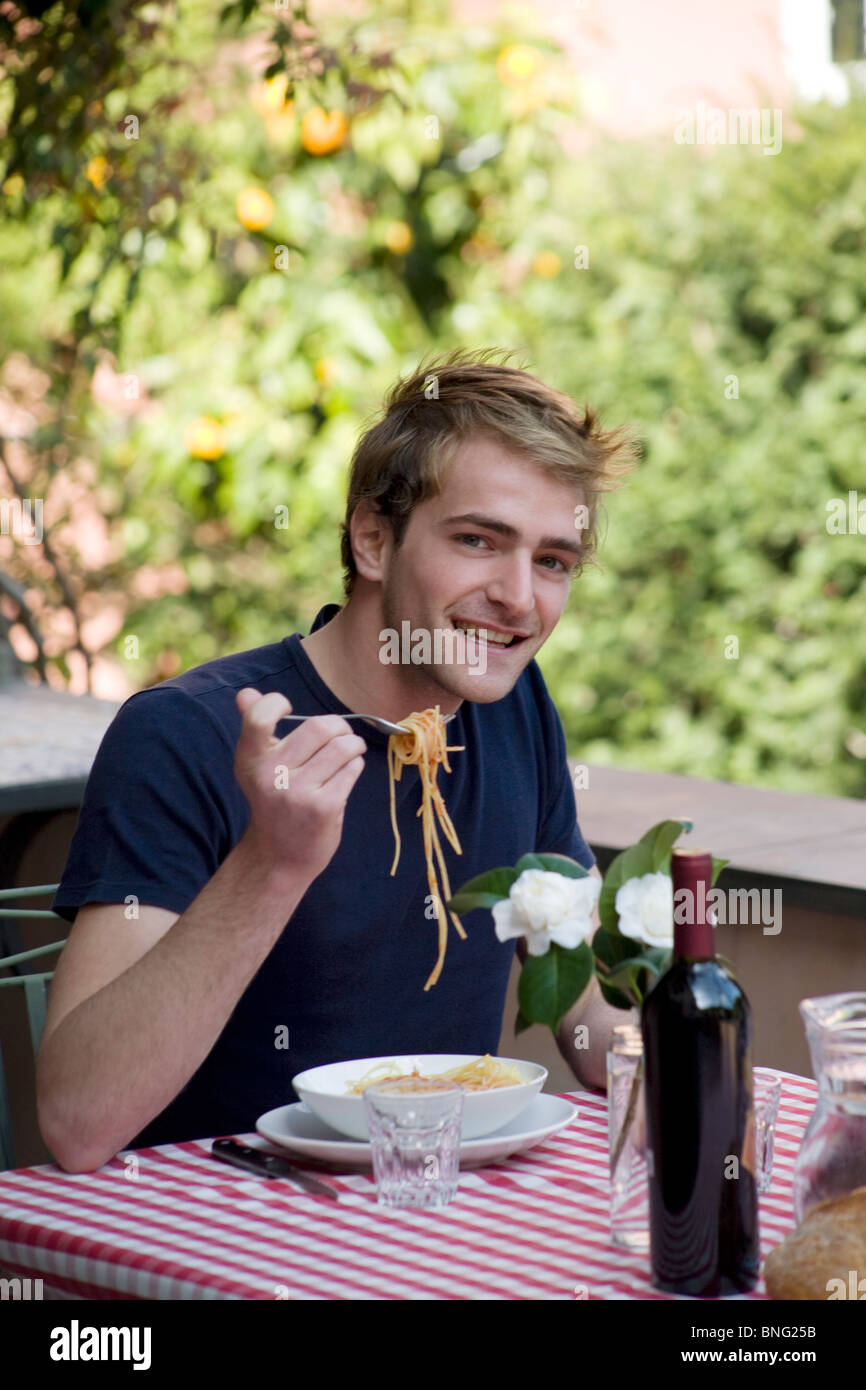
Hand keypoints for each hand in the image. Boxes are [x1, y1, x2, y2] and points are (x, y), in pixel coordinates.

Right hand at [233, 688, 366, 881]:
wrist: (278, 856)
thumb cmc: (273, 802)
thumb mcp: (256, 767)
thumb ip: (254, 727)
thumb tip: (246, 694)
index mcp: (250, 759)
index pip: (258, 717)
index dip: (276, 702)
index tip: (288, 709)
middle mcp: (270, 775)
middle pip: (320, 726)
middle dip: (339, 727)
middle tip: (341, 735)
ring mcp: (297, 793)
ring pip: (342, 747)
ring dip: (353, 746)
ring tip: (349, 752)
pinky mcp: (323, 807)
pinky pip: (352, 769)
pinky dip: (355, 766)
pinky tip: (347, 774)